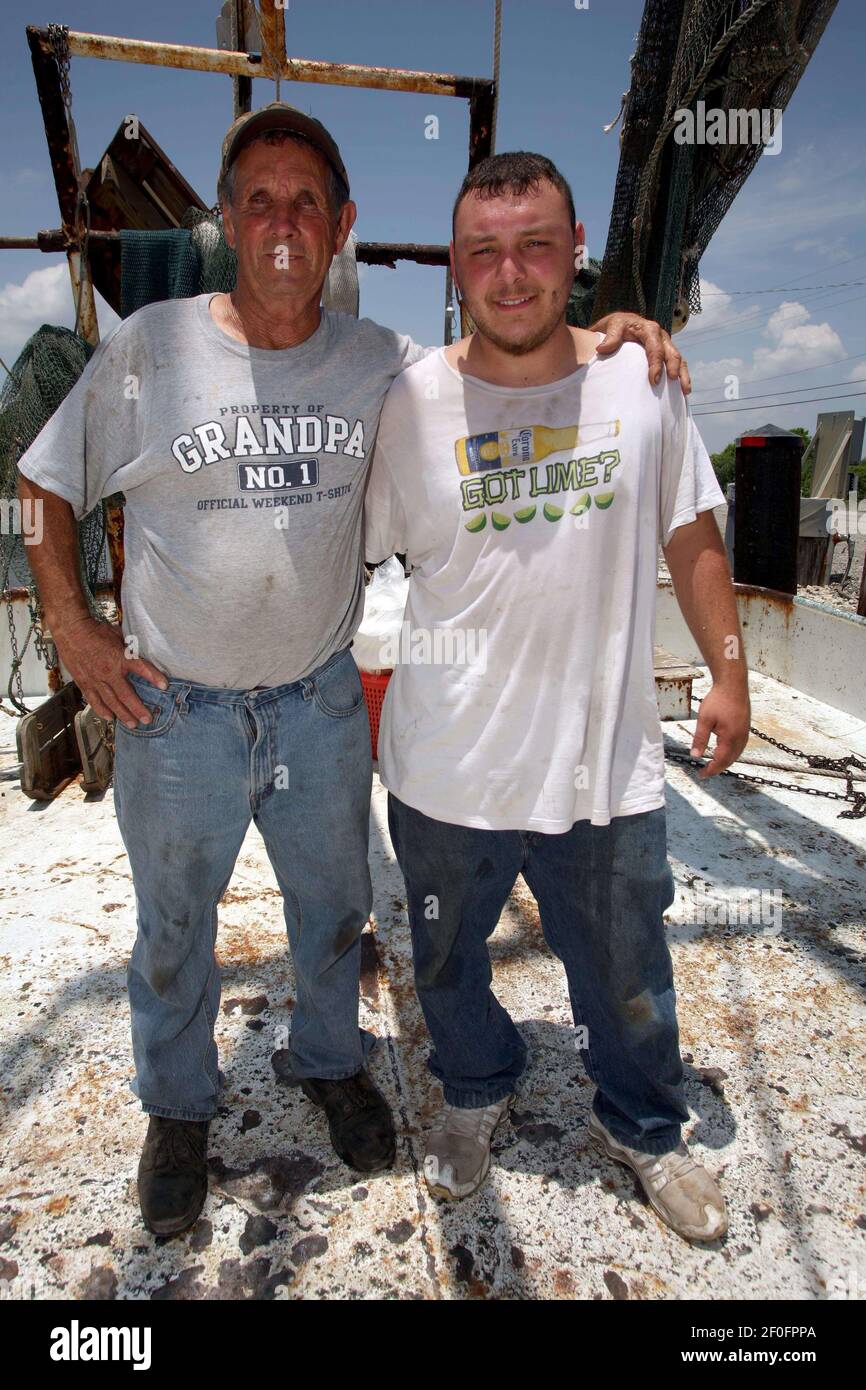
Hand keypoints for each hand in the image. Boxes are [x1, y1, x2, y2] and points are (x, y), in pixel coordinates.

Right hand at [52, 616, 168, 727]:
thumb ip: (128, 647)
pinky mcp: (84, 682)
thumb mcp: (117, 635)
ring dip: (123, 714)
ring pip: (111, 702)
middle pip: (127, 695)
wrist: (71, 631)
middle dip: (138, 709)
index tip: (164, 686)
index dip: (154, 677)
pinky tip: (109, 717)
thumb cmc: (95, 630)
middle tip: (147, 720)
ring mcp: (96, 679)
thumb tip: (138, 652)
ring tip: (132, 724)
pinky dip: (102, 710)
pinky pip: (94, 700)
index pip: (142, 668)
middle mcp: (109, 672)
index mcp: (120, 657)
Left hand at [590, 312, 690, 393]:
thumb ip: (610, 336)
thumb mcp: (612, 326)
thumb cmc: (617, 326)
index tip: (653, 380)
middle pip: (672, 353)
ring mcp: (666, 345)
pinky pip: (678, 364)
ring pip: (679, 359)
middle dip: (673, 368)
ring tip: (685, 390)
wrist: (621, 324)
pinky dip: (682, 376)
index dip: (656, 364)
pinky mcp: (666, 353)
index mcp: (649, 329)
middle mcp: (661, 337)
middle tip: (672, 382)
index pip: (655, 348)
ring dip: (683, 375)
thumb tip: (602, 349)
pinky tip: (683, 391)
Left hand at [690, 684, 750, 777]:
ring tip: (713, 764)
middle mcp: (741, 738)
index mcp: (730, 738)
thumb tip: (695, 756)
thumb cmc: (718, 700)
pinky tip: (723, 751)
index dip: (711, 770)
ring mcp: (745, 733)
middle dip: (718, 768)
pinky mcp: (745, 727)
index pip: (720, 761)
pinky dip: (731, 753)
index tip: (701, 775)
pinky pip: (739, 746)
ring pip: (736, 754)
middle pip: (730, 760)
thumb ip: (700, 739)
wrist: (733, 684)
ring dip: (725, 761)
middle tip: (706, 771)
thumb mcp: (704, 720)